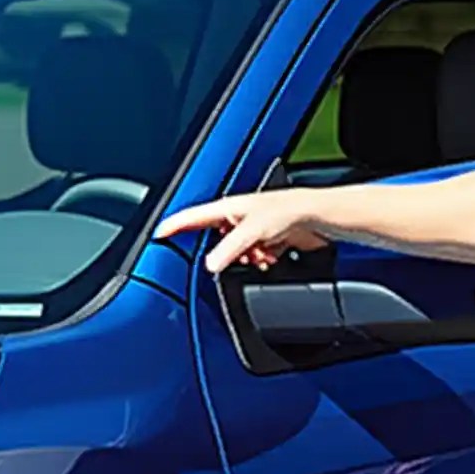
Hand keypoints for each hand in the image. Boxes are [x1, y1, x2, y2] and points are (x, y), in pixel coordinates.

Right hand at [154, 189, 330, 272]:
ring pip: (235, 251)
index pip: (192, 217)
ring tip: (258, 256)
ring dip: (244, 258)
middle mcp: (237, 217)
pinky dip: (258, 261)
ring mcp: (251, 229)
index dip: (174, 225)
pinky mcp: (265, 240)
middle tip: (230, 258)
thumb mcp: (252, 232)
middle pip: (215, 238)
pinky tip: (269, 258)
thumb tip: (210, 265)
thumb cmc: (287, 210)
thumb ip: (229, 249)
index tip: (158, 233)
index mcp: (227, 208)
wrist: (316, 216)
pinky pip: (252, 256)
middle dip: (222, 252)